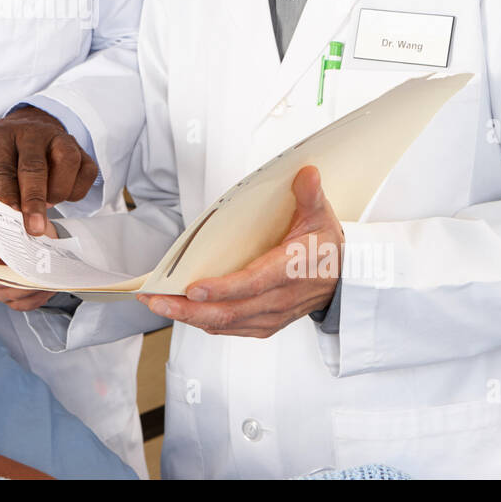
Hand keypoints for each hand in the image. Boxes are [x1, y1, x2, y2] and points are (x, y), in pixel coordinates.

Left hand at [0, 105, 97, 235]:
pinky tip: (63, 197)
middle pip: (35, 167)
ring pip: (66, 163)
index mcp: (0, 137)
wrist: (29, 126)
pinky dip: (77, 188)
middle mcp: (32, 135)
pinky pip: (86, 170)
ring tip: (47, 208)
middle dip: (35, 200)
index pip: (3, 166)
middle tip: (35, 229)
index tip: (7, 214)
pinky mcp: (81, 150)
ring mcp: (60, 140)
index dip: (6, 190)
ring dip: (58, 190)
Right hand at [0, 216, 57, 312]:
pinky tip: (46, 285)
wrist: (36, 243)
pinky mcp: (11, 301)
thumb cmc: (18, 228)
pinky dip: (35, 295)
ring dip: (25, 285)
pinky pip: (22, 303)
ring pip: (8, 293)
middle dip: (8, 273)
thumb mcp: (8, 217)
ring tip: (41, 274)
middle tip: (24, 266)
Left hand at [137, 165, 341, 337]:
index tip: (194, 287)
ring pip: (227, 323)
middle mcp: (280, 298)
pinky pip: (231, 328)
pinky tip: (182, 313)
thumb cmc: (326, 246)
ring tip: (158, 305)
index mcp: (291, 269)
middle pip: (231, 310)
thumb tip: (306, 172)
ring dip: (190, 317)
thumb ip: (310, 196)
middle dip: (190, 308)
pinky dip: (204, 323)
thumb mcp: (322, 216)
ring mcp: (272, 315)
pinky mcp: (264, 324)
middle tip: (157, 300)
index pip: (254, 283)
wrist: (343, 279)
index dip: (223, 288)